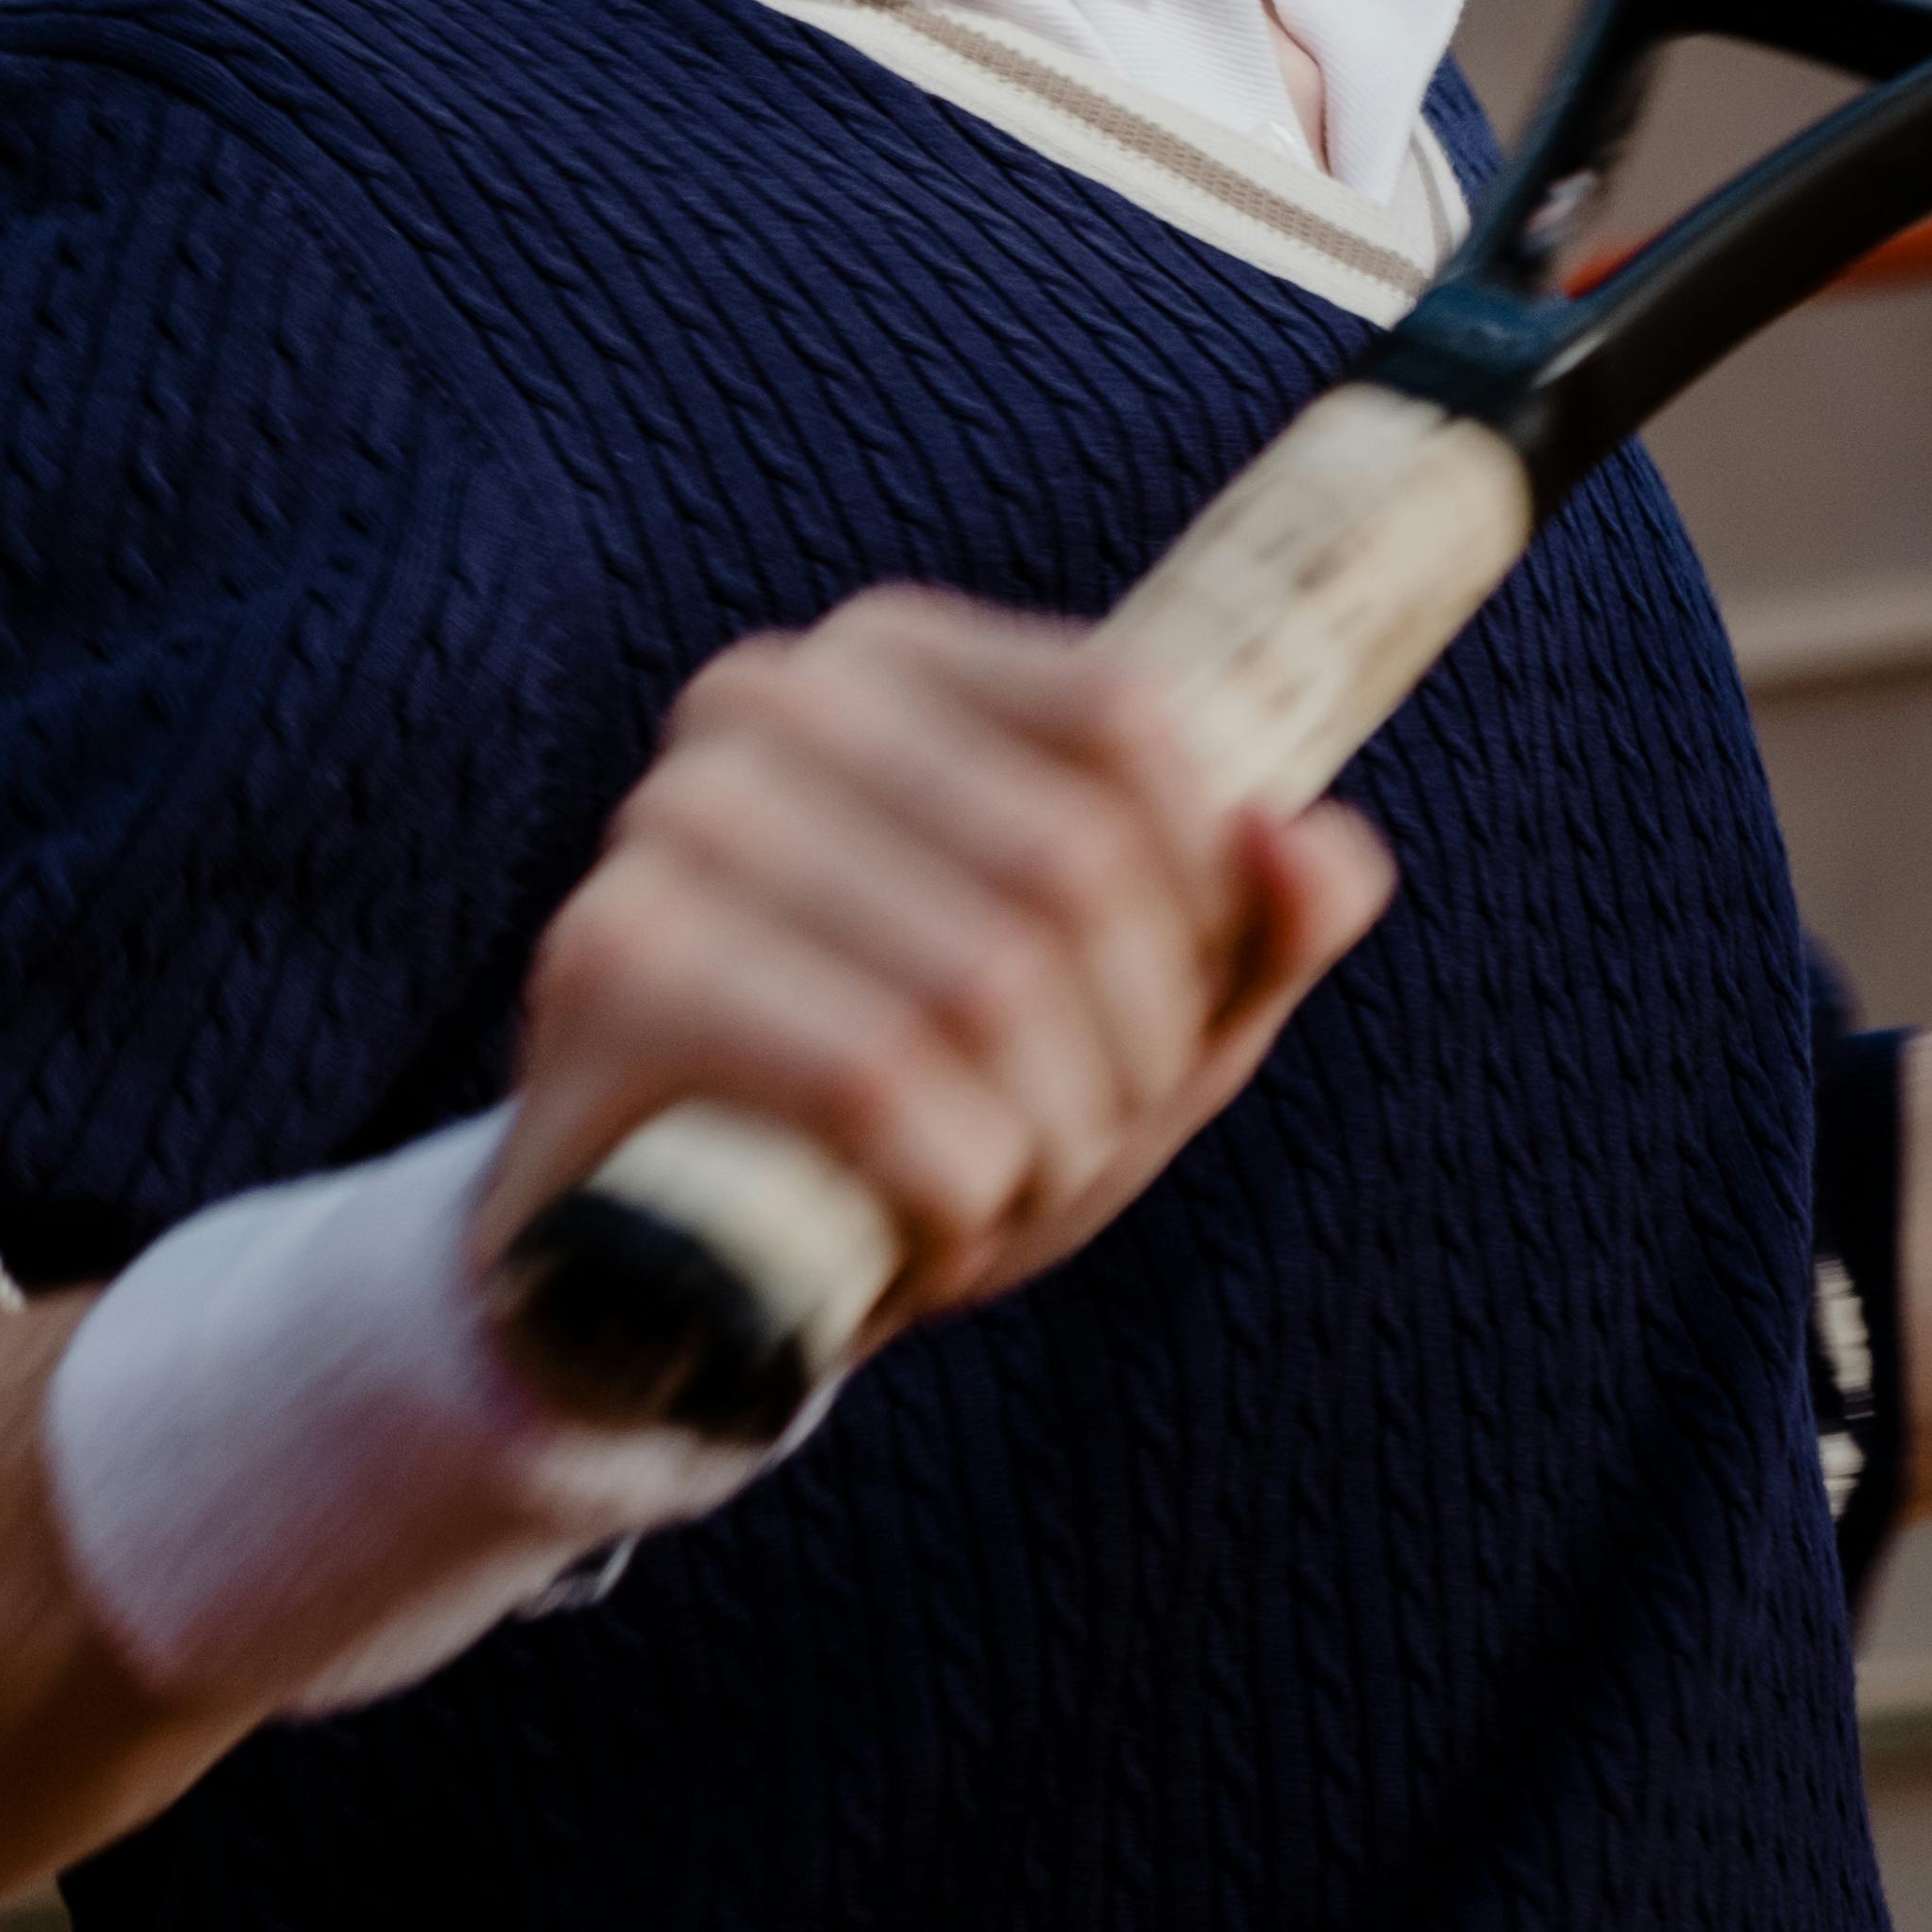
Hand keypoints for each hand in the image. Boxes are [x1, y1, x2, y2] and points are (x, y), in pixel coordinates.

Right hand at [477, 588, 1394, 1340]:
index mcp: (887, 654)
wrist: (679, 1277)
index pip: (1129, 720)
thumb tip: (1321, 848)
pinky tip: (923, 1225)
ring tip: (1000, 1188)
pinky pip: (876, 1078)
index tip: (1172, 1021)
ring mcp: (670, 819)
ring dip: (1047, 1139)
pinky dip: (957, 1191)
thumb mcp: (1134, 1021)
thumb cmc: (933, 1114)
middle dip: (1130, 1052)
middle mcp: (764, 697)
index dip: (1206, 902)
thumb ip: (1260, 926)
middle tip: (1078, 1142)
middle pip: (1072, 860)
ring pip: (983, 979)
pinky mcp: (610, 961)